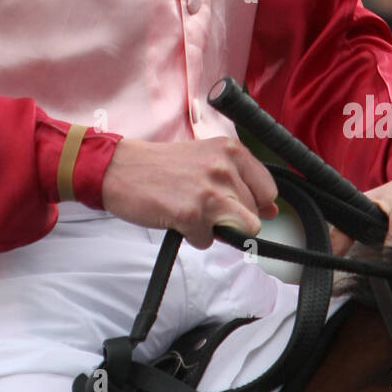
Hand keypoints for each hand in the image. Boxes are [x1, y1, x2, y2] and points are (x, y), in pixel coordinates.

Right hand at [100, 134, 278, 248]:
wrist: (120, 168)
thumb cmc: (160, 166)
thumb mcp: (207, 160)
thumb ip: (241, 181)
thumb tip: (272, 211)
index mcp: (231, 150)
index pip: (268, 191)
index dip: (253, 203)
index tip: (233, 202)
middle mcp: (225, 167)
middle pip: (255, 214)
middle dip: (232, 218)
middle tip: (201, 204)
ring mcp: (211, 191)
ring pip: (242, 230)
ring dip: (218, 228)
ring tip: (194, 213)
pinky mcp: (193, 214)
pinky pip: (208, 241)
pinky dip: (193, 236)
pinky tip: (177, 217)